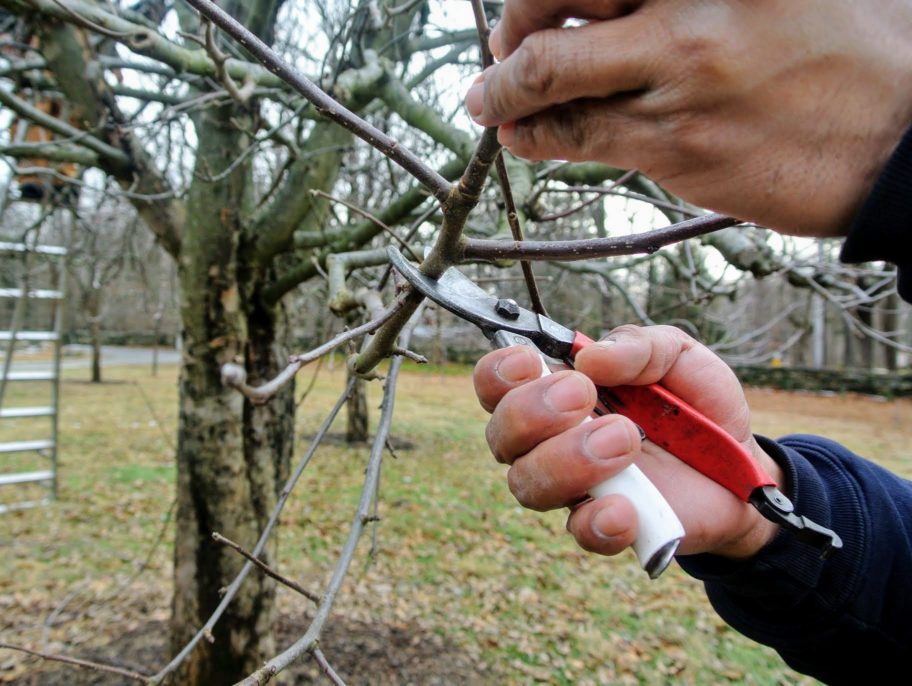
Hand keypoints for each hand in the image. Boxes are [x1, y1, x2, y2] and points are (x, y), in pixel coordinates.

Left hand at [464, 0, 911, 236]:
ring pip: (550, 71)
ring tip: (492, 99)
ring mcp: (678, 71)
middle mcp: (688, 2)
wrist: (904, 140)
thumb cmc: (847, 52)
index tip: (533, 4)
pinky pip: (574, 135)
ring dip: (505, 89)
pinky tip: (524, 136)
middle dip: (513, 23)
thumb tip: (609, 6)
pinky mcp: (674, 142)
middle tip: (504, 47)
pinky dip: (533, 135)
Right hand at [472, 325, 782, 558]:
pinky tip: (626, 506)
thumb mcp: (678, 355)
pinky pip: (580, 532)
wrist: (745, 464)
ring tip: (624, 439)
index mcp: (554, 392)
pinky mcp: (609, 526)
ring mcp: (575, 487)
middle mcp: (549, 442)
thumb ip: (638, 345)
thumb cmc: (694, 404)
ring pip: (528, 485)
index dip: (496, 374)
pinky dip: (597, 521)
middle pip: (501, 436)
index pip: (496, 384)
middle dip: (531, 413)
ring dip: (566, 460)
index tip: (527, 361)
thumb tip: (590, 357)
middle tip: (582, 396)